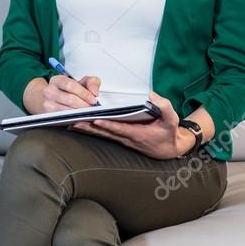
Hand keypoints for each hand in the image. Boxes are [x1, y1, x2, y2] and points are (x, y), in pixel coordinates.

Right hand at [25, 74, 101, 114]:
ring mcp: (47, 104)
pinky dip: (74, 120)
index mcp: (57, 80)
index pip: (71, 85)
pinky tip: (81, 119)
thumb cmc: (66, 91)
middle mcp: (49, 91)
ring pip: (67, 110)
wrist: (46, 99)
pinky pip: (64, 119)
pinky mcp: (48, 116)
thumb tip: (95, 92)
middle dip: (84, 105)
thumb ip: (91, 82)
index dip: (84, 93)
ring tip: (89, 114)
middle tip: (94, 109)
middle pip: (70, 99)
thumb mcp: (79, 82)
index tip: (94, 100)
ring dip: (80, 114)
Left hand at [69, 90, 188, 159]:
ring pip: (102, 134)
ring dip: (87, 129)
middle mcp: (127, 138)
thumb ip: (165, 107)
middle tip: (75, 121)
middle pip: (106, 132)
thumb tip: (152, 95)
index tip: (97, 120)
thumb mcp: (172, 120)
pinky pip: (103, 134)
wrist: (170, 149)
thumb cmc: (169, 133)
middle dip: (90, 127)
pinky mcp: (120, 138)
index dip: (108, 125)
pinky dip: (92, 131)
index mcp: (138, 134)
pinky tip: (80, 126)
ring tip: (72, 122)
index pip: (120, 128)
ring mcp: (122, 139)